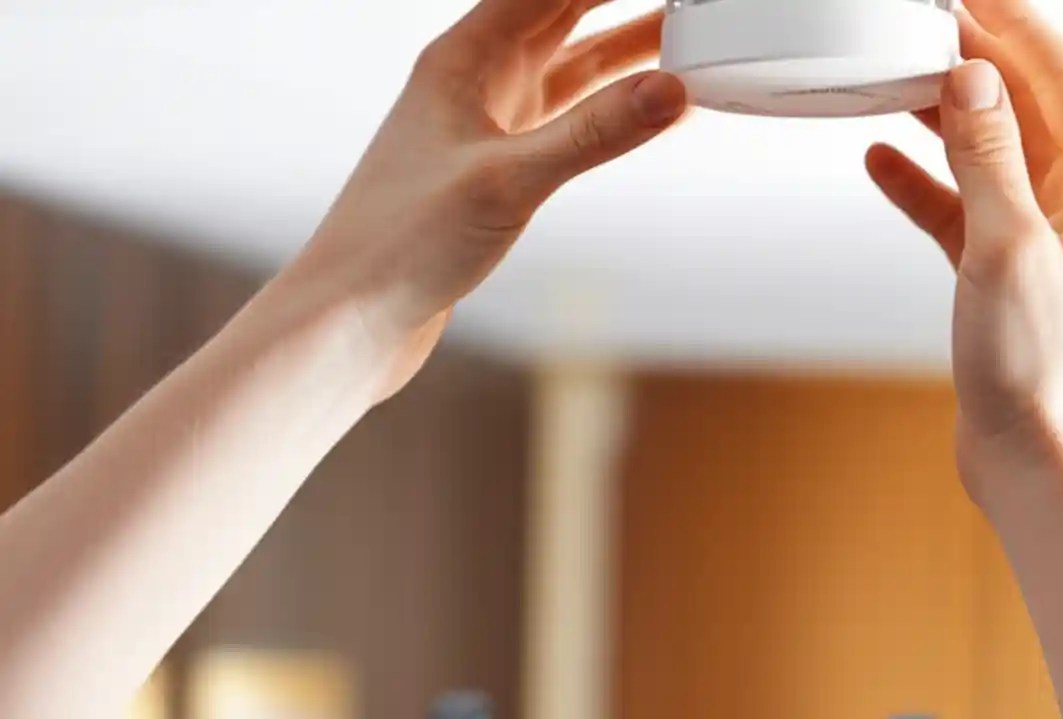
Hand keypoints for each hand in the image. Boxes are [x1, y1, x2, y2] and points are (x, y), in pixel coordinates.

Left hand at [290, 1, 685, 395]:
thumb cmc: (399, 245)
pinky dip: (609, 108)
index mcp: (461, 60)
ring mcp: (486, 123)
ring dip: (624, 49)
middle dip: (618, 3)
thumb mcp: (506, 184)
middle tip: (683, 6)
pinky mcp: (497, 167)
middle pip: (560, 14)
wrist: (352, 316)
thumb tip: (670, 90)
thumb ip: (591, 136)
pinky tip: (646, 110)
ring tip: (684, 34)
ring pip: (568, 66)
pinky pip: (567, 118)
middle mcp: (474, 81)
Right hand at [865, 0, 1062, 501]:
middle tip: (916, 21)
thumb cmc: (1044, 367)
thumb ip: (987, 156)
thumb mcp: (1007, 247)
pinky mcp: (1002, 266)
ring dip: (941, 111)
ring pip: (988, 146)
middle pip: (1024, 99)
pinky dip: (921, 178)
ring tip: (891, 73)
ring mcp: (1042, 231)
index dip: (1011, 20)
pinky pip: (959, 201)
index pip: (1060, 69)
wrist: (1039, 456)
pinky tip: (879, 158)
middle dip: (971, 55)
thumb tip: (969, 74)